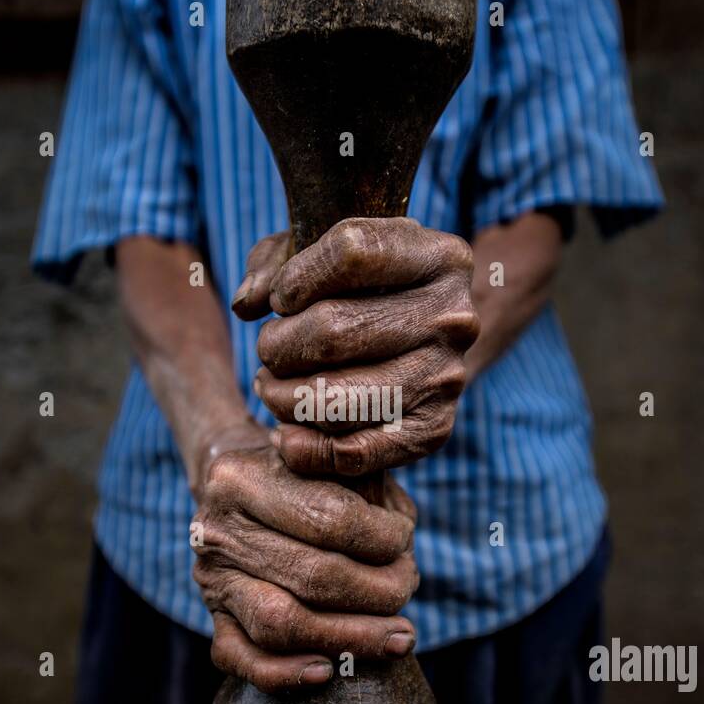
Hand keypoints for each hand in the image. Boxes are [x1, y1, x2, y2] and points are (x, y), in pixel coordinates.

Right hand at [190, 421, 419, 693]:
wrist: (244, 488)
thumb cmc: (306, 475)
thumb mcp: (333, 459)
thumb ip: (365, 485)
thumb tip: (399, 543)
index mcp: (241, 476)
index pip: (330, 519)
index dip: (383, 539)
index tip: (406, 540)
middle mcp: (216, 529)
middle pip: (311, 577)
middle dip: (377, 593)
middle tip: (409, 587)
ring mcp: (212, 578)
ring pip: (280, 623)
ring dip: (351, 637)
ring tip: (399, 639)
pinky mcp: (214, 618)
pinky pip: (240, 659)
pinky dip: (284, 674)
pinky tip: (327, 673)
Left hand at [232, 217, 478, 476]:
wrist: (422, 338)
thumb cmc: (360, 287)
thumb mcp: (324, 251)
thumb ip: (275, 262)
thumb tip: (249, 305)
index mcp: (439, 256)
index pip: (351, 252)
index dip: (296, 278)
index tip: (283, 297)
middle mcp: (454, 316)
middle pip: (333, 331)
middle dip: (278, 345)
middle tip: (269, 349)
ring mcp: (448, 377)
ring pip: (335, 399)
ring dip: (282, 398)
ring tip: (271, 387)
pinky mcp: (433, 430)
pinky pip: (353, 452)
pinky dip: (305, 449)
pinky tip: (286, 432)